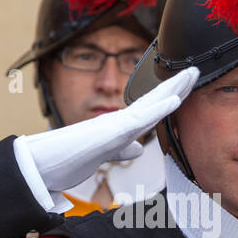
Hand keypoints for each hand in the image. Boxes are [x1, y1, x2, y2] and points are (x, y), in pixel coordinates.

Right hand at [20, 67, 198, 194]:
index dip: (169, 98)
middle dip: (176, 86)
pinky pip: (139, 119)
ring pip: (150, 104)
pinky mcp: (110, 133)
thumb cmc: (67, 160)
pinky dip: (158, 108)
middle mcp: (118, 121)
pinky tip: (174, 100)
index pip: (150, 111)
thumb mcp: (103, 155)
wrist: (41, 166)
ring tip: (192, 75)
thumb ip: (121, 150)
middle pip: (154, 101)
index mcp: (118, 128)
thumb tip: (138, 149)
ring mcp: (114, 125)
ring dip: (172, 89)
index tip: (185, 87)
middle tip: (196, 71)